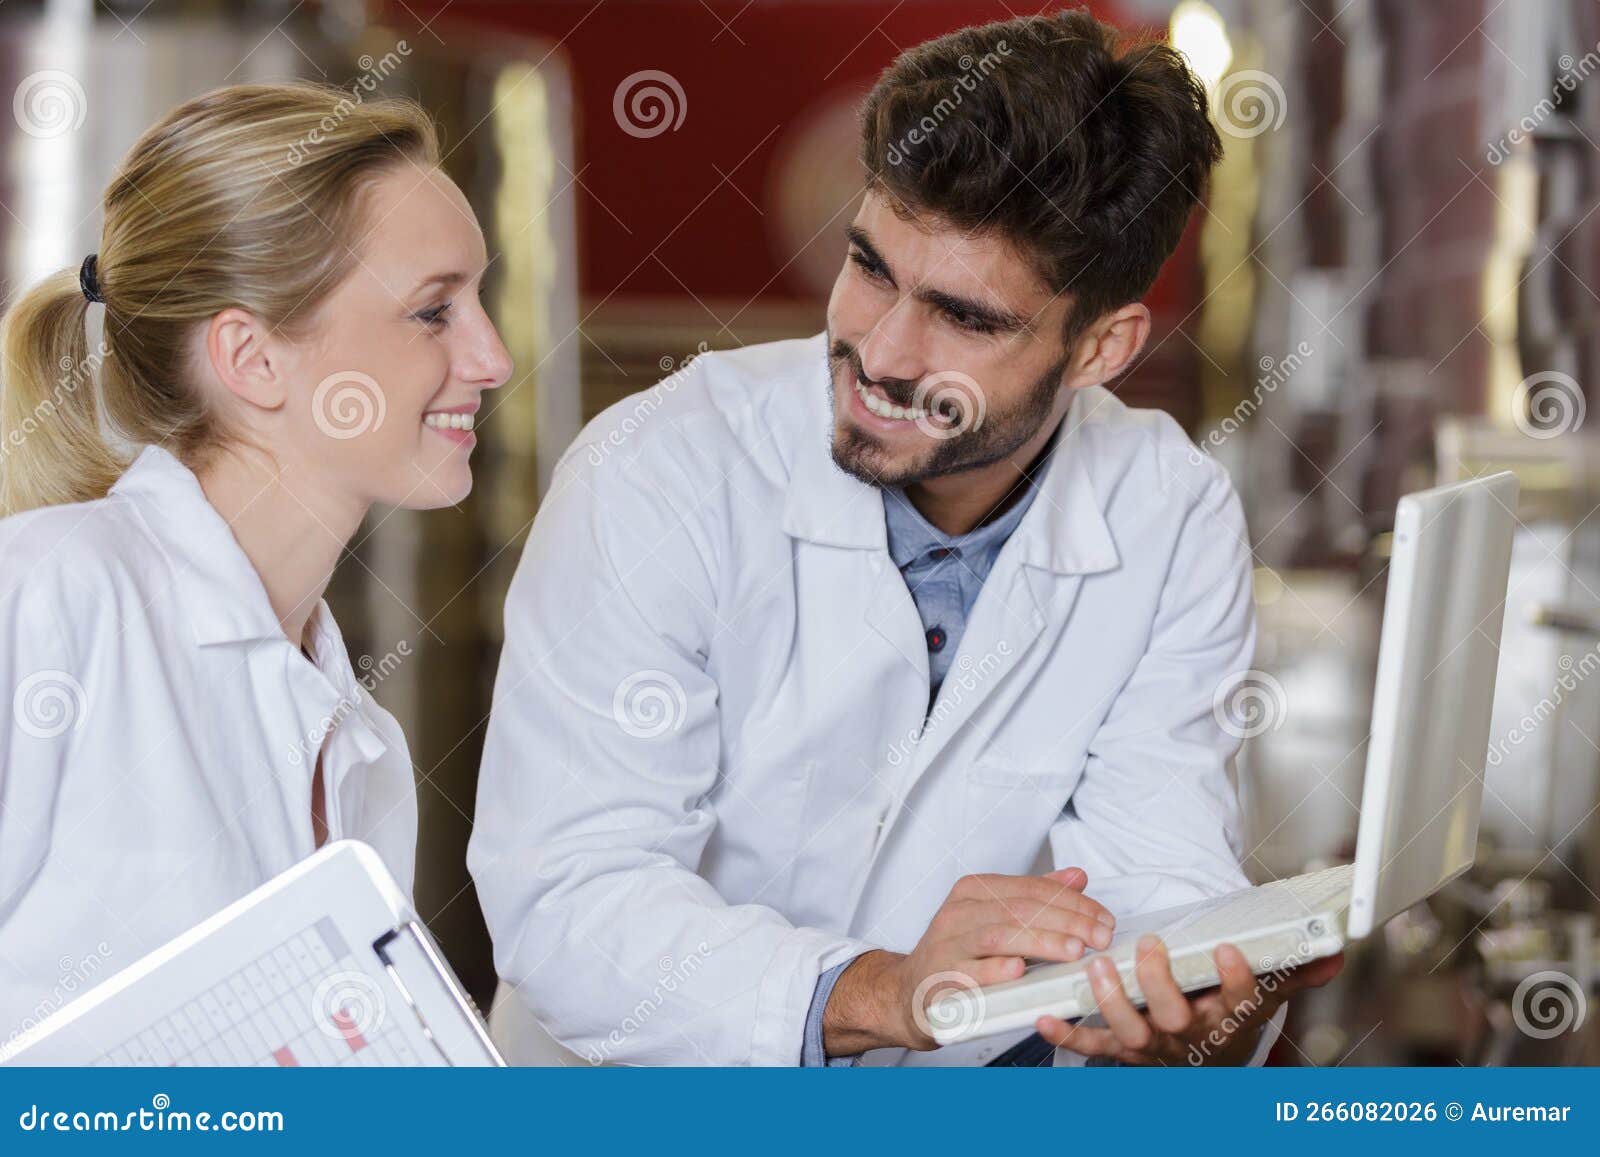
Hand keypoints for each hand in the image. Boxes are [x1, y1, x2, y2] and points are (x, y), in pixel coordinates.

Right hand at [824, 867, 1115, 1055]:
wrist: (909, 992)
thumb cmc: (959, 955)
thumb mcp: (995, 919)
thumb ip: (1036, 898)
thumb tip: (1077, 878)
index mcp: (975, 891)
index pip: (1032, 889)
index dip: (1073, 903)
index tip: (1104, 920)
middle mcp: (958, 912)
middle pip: (1019, 909)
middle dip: (1065, 922)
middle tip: (1099, 937)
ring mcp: (946, 945)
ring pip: (997, 936)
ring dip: (1039, 942)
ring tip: (1073, 951)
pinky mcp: (939, 979)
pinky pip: (968, 973)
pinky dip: (994, 971)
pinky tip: (1019, 971)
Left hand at [1035, 934, 1344, 1064]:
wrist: (1203, 1065)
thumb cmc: (1225, 1019)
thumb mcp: (1261, 998)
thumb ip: (1291, 971)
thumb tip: (1332, 953)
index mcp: (1225, 1019)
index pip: (1239, 1001)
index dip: (1236, 979)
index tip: (1229, 949)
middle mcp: (1188, 1036)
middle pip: (1175, 1017)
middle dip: (1160, 983)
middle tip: (1150, 946)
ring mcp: (1151, 1046)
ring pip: (1131, 1031)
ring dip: (1112, 1001)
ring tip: (1098, 967)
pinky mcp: (1120, 1048)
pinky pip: (1092, 1045)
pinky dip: (1068, 1034)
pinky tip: (1045, 1017)